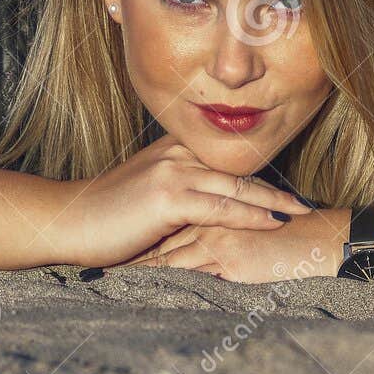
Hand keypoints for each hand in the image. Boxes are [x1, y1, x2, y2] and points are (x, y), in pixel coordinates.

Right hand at [56, 133, 312, 267]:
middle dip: (275, 187)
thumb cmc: (103, 216)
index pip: (226, 159)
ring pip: (236, 186)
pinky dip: (250, 216)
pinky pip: (220, 207)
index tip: (286, 189)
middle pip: (238, 169)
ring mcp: (173, 173)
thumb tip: (204, 208)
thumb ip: (176, 192)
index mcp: (173, 150)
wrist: (67, 221)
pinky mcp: (168, 197)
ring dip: (273, 201)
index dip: (258, 174)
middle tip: (305, 202)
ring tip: (299, 212)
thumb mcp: (145, 195)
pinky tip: (272, 223)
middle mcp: (176, 154)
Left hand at [114, 208, 346, 283]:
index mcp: (212, 208)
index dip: (137, 236)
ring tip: (100, 283)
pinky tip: (135, 294)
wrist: (326, 241)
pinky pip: (184, 271)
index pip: (166, 222)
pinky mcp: (227, 255)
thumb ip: (222, 239)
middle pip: (156, 236)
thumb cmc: (293, 242)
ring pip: (164, 253)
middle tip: (91, 266)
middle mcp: (209, 216)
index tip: (107, 248)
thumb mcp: (249, 237)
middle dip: (125, 251)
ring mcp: (216, 233)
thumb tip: (198, 259)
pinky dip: (157, 282)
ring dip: (133, 270)